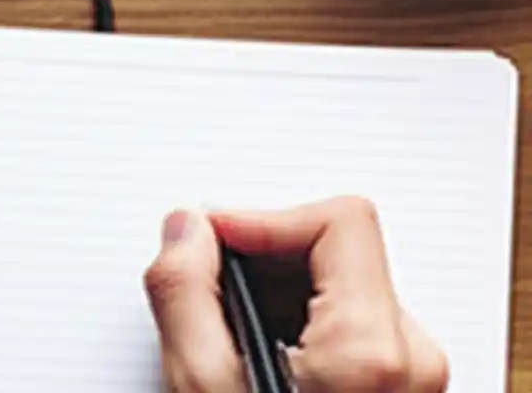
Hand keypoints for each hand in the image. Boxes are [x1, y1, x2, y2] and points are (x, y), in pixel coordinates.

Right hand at [143, 197, 448, 392]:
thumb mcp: (202, 390)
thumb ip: (184, 295)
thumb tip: (184, 232)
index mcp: (373, 349)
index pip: (336, 221)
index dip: (261, 219)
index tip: (209, 239)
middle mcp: (410, 357)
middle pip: (333, 249)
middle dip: (260, 260)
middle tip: (206, 297)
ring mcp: (412, 377)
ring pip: (337, 285)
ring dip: (273, 295)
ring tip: (229, 343)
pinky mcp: (397, 388)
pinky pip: (346, 323)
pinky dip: (294, 325)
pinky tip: (257, 363)